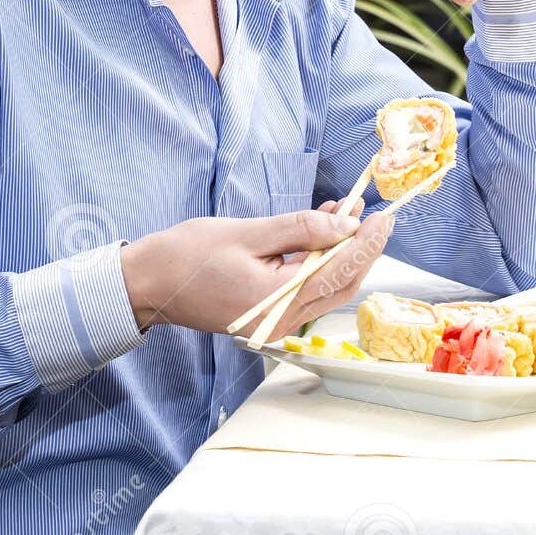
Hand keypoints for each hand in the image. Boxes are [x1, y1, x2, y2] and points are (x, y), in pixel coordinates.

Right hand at [121, 201, 394, 338]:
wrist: (149, 283)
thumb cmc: (189, 255)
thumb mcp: (248, 233)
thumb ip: (300, 230)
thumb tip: (346, 228)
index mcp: (277, 299)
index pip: (339, 270)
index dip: (368, 243)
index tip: (386, 218)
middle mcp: (282, 318)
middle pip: (340, 284)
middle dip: (362, 249)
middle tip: (375, 217)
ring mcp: (276, 321)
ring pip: (325, 286)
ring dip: (340, 252)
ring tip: (346, 213)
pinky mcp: (268, 314)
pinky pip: (305, 288)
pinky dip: (317, 261)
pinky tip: (320, 231)